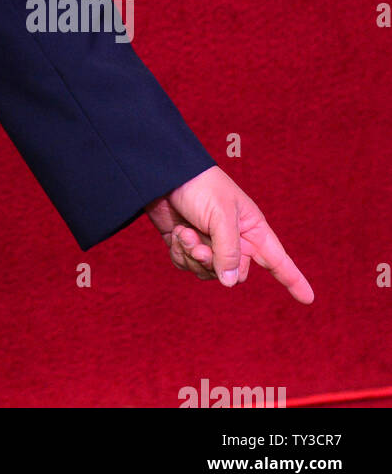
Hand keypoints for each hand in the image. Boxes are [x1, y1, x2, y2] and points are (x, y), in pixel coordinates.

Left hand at [146, 165, 312, 303]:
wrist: (164, 174)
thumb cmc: (201, 187)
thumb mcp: (222, 216)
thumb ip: (229, 252)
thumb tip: (230, 283)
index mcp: (252, 230)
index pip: (277, 260)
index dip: (293, 279)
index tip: (309, 299)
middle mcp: (234, 241)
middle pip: (235, 275)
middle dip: (215, 263)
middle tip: (199, 245)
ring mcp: (209, 244)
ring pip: (208, 273)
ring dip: (194, 256)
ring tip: (186, 233)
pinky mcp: (187, 246)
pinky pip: (187, 265)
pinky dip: (180, 253)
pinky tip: (177, 234)